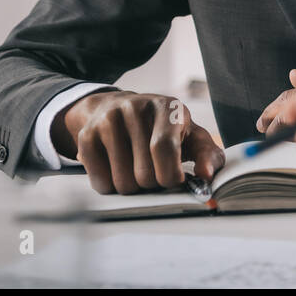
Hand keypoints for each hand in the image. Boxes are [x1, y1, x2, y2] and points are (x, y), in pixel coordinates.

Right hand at [53, 91, 223, 194]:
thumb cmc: (164, 129)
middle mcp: (136, 108)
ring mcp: (108, 120)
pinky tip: (116, 168)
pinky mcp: (87, 135)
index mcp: (168, 107)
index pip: (164, 148)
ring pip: (121, 183)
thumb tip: (206, 175)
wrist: (118, 108)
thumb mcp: (192, 136)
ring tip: (136, 169)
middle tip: (154, 171)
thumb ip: (208, 155)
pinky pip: (99, 182)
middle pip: (144, 173)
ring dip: (132, 188)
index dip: (170, 175)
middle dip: (152, 184)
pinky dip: (109, 186)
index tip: (175, 180)